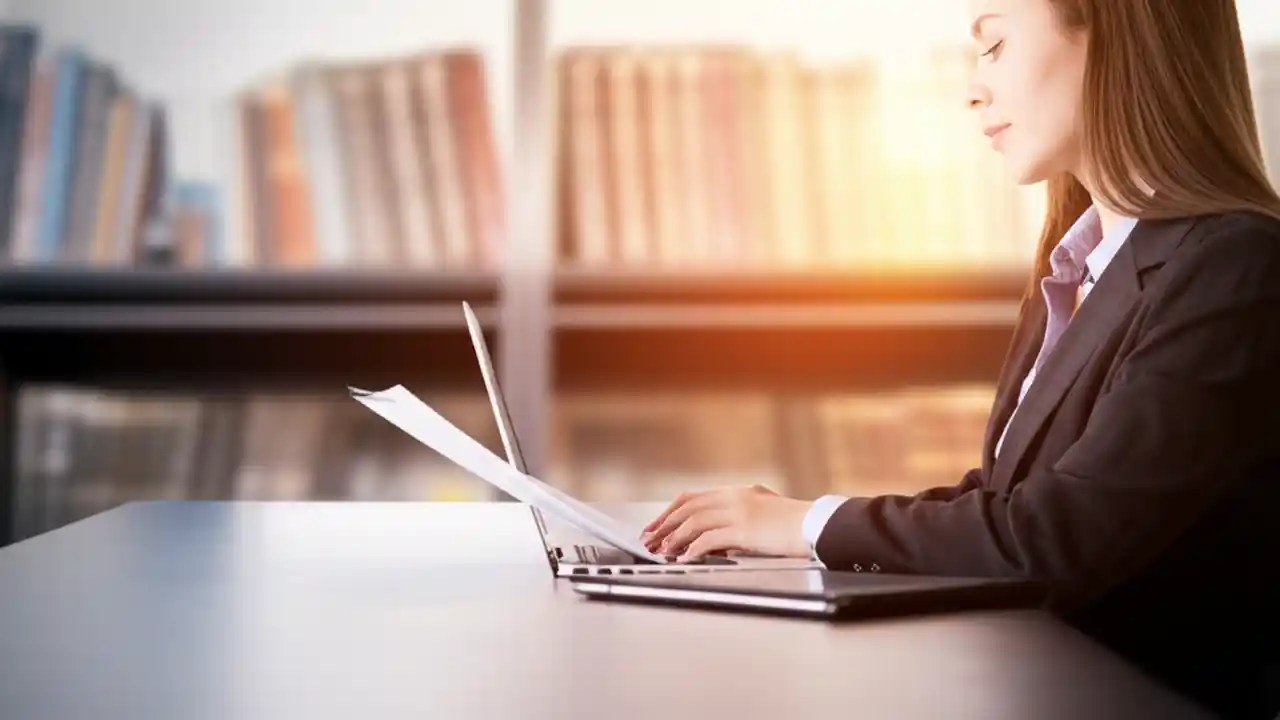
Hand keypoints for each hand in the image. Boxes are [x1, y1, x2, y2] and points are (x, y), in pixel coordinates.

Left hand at [638, 484, 812, 561]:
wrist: (818, 525)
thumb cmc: (796, 525)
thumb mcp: (762, 514)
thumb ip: (738, 522)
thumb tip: (719, 541)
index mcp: (737, 492)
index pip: (693, 498)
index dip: (670, 512)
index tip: (657, 525)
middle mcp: (734, 497)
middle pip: (687, 507)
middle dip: (664, 525)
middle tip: (649, 540)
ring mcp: (738, 511)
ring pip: (693, 521)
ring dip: (674, 538)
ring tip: (662, 552)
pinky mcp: (744, 528)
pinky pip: (709, 538)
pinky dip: (693, 549)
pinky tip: (685, 558)